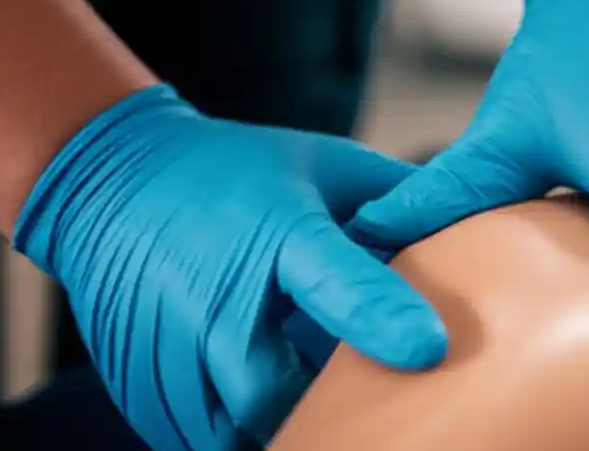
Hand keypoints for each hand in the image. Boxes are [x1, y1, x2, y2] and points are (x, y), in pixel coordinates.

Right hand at [14, 85, 447, 449]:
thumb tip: (478, 219)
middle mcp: (219, 294)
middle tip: (368, 412)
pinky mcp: (138, 378)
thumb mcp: (323, 165)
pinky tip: (259, 415)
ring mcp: (169, 343)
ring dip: (277, 431)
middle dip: (326, 414)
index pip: (334, 280)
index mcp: (279, 233)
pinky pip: (190, 437)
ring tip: (318, 421)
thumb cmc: (236, 170)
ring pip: (232, 430)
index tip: (427, 349)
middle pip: (275, 389)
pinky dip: (229, 436)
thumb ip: (397, 198)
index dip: (379, 317)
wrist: (111, 180)